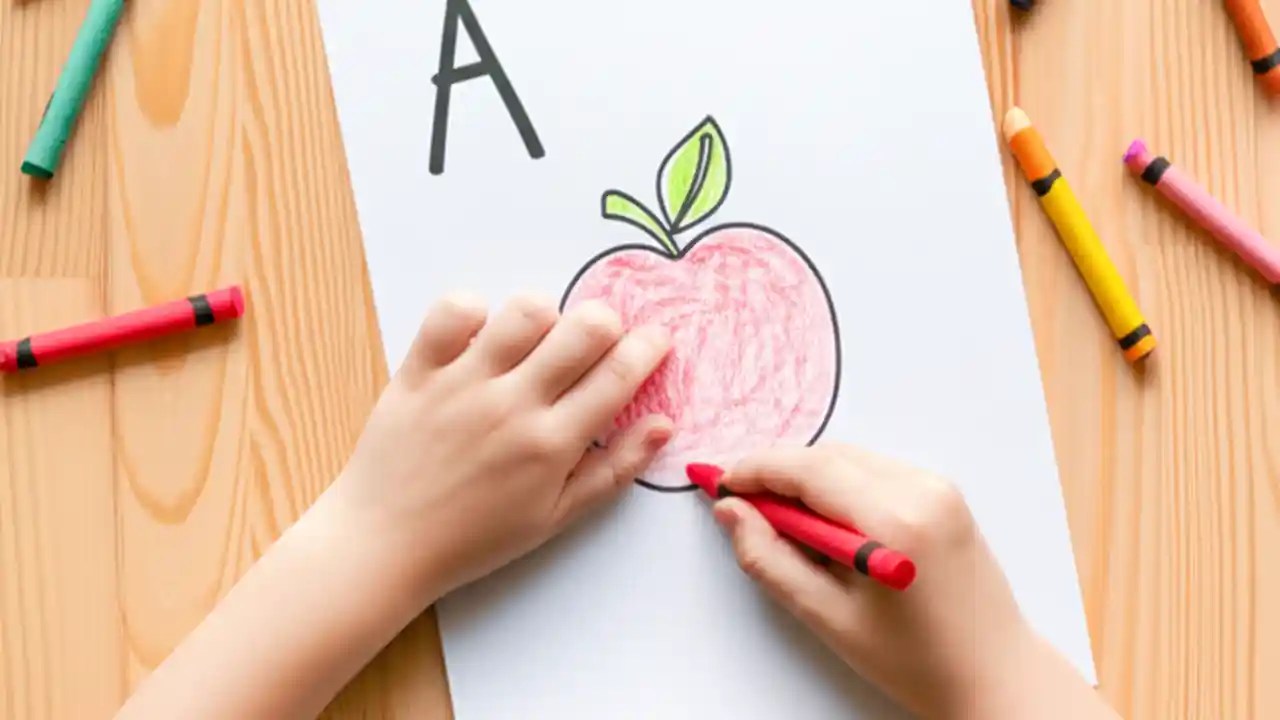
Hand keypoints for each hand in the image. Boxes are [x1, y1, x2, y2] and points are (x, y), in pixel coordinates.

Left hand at [328, 293, 672, 602]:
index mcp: (551, 446)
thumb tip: (664, 425)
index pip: (618, 376)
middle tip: (596, 341)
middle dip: (606, 323)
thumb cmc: (474, 538)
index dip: (649, 347)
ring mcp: (463, 384)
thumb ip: (613, 470)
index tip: (656, 339)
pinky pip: (454, 310)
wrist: (383, 545)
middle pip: (584, 328)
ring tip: (536, 340)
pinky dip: (474, 310)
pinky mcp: (418, 371)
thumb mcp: (555, 518)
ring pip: (526, 310)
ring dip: (545, 315)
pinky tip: (481, 335)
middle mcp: (512, 406)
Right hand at [712, 444, 1117, 719]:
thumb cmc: (913, 660)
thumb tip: (730, 511)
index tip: (720, 483)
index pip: (808, 469)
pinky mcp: (945, 492)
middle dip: (779, 473)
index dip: (757, 470)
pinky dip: (843, 484)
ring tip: (787, 523)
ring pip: (850, 458)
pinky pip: (876, 469)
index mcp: (894, 521)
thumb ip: (769, 559)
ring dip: (810, 478)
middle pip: (828, 455)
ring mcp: (938, 486)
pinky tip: (830, 524)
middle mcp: (921, 489)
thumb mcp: (827, 617)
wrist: (994, 673)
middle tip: (744, 505)